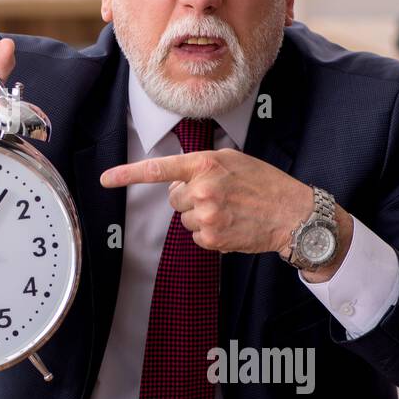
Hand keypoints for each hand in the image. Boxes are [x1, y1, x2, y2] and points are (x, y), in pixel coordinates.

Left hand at [100, 149, 352, 277]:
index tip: (106, 179)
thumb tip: (176, 182)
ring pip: (185, 219)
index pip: (158, 169)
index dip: (127, 174)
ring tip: (230, 211)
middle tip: (220, 196)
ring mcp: (206, 216)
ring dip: (201, 217)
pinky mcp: (212, 238)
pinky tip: (232, 225)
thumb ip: (202, 166)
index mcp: (205, 164)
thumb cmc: (264, 183)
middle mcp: (202, 189)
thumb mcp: (233, 160)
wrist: (293, 213)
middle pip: (174, 199)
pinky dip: (210, 233)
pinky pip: (196, 236)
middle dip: (190, 198)